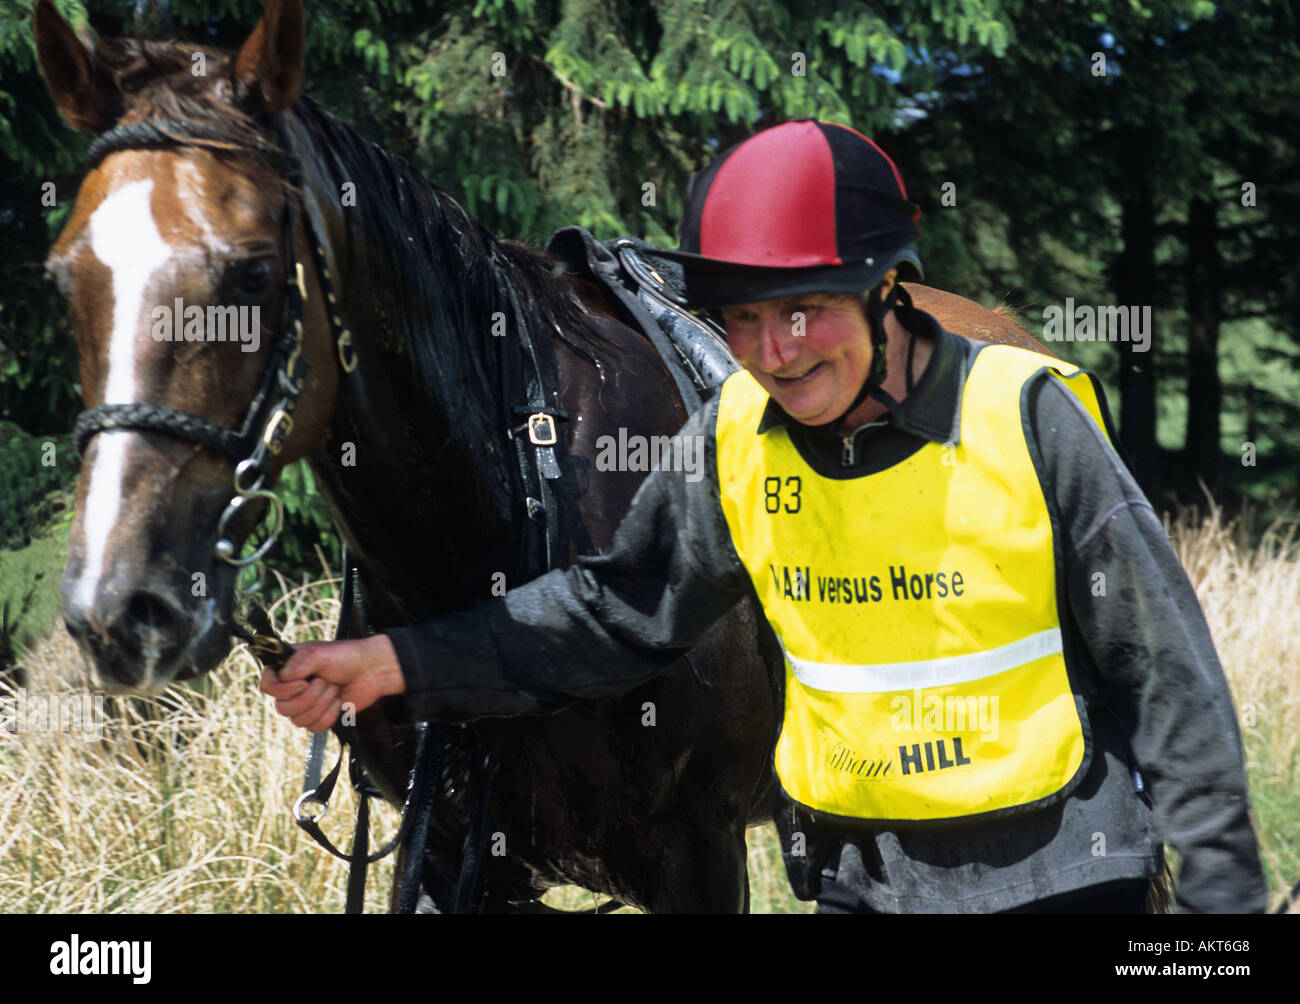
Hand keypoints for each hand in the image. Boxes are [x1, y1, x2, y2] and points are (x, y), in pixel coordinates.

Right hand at [258, 633, 406, 732]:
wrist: (371, 671)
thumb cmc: (346, 657)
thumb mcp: (319, 653)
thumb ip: (299, 663)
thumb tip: (284, 677)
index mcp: (286, 669)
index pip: (266, 686)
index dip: (282, 690)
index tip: (304, 682)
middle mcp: (291, 688)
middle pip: (282, 708)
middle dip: (310, 697)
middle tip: (326, 682)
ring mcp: (303, 704)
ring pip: (298, 720)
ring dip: (321, 705)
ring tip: (334, 689)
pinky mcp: (317, 716)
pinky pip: (313, 728)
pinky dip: (329, 715)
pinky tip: (338, 702)